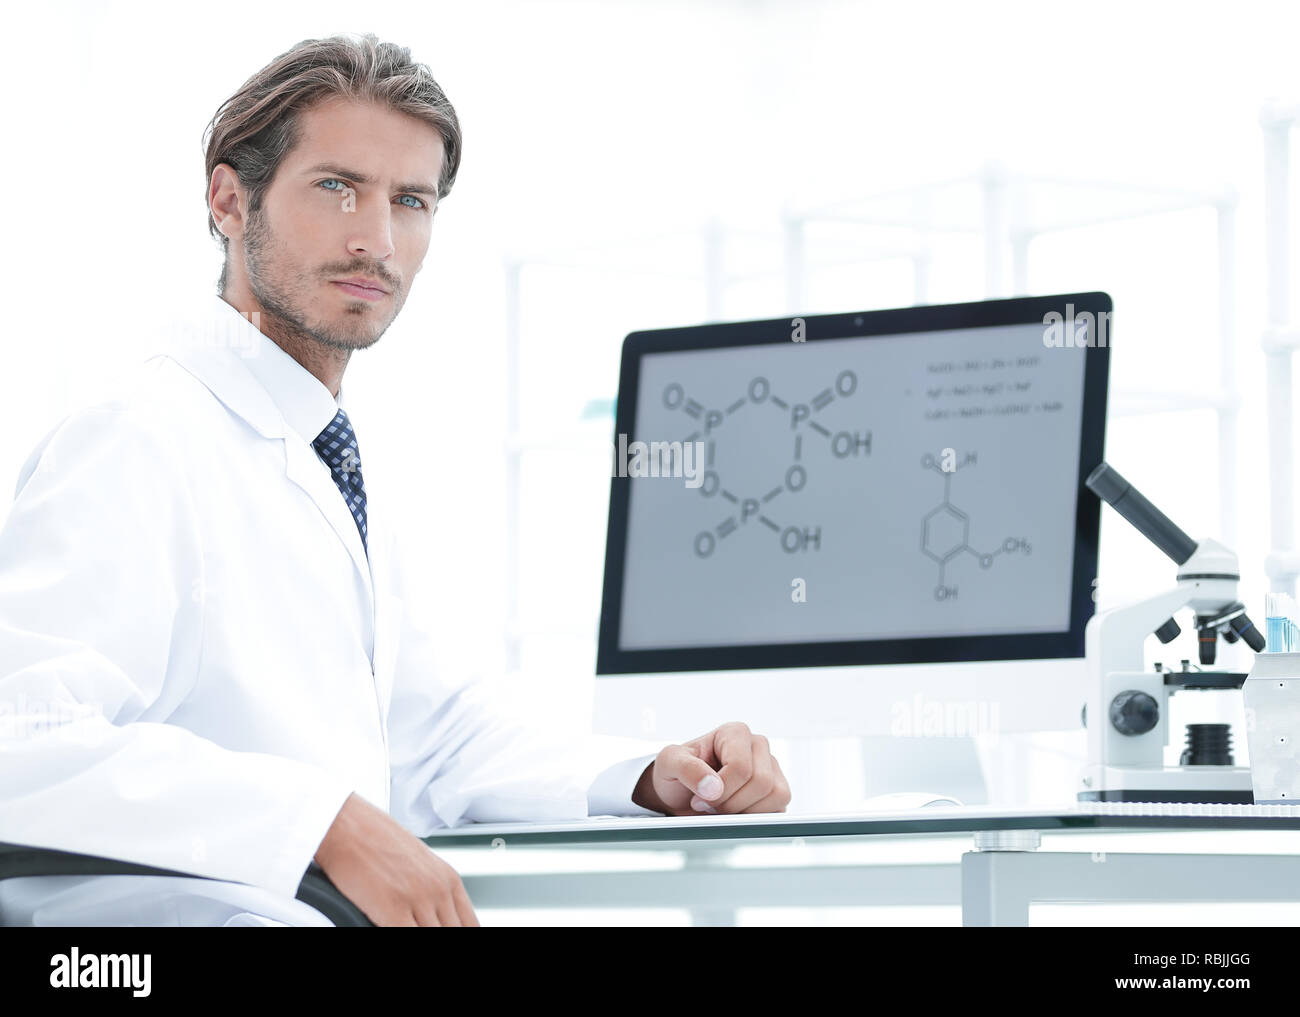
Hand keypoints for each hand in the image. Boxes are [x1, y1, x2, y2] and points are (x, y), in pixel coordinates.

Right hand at [313, 792, 478, 926]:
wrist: (346, 825)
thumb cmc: (375, 838)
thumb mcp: (417, 862)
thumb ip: (432, 889)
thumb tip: (434, 915)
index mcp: (448, 878)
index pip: (470, 924)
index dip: (460, 933)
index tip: (450, 931)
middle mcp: (439, 889)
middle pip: (453, 931)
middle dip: (441, 934)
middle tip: (422, 926)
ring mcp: (418, 899)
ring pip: (432, 934)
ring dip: (422, 934)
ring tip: (407, 926)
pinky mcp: (393, 909)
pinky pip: (407, 936)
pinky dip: (402, 939)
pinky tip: (390, 928)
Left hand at [632, 721, 790, 816]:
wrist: (679, 795)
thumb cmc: (676, 773)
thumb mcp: (668, 763)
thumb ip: (686, 769)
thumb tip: (713, 787)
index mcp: (734, 733)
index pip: (741, 767)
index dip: (721, 790)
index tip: (698, 797)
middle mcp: (757, 746)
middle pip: (761, 782)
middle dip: (732, 803)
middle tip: (709, 805)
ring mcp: (771, 768)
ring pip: (777, 795)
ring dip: (745, 811)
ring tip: (722, 809)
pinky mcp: (777, 790)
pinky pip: (781, 809)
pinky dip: (757, 819)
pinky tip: (736, 814)